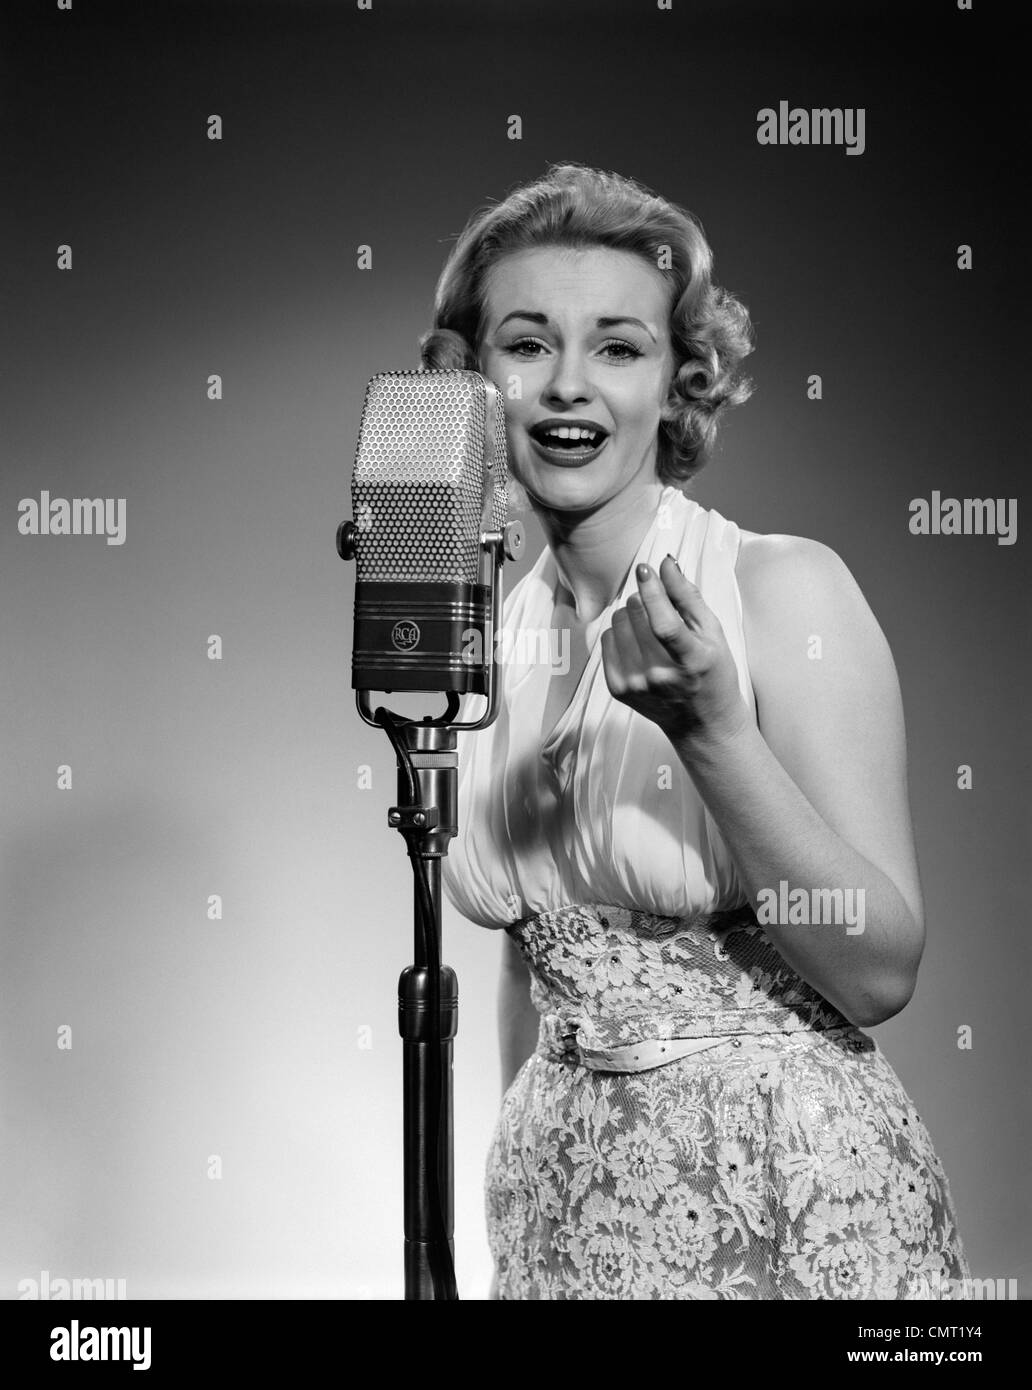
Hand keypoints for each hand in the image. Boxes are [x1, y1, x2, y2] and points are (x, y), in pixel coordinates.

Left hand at [600, 555, 750, 749]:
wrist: (702, 722)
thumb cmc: (713, 672)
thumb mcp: (713, 633)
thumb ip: (688, 596)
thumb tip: (666, 563)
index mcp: (692, 660)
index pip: (664, 622)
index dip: (652, 591)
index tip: (645, 569)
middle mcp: (661, 676)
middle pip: (636, 615)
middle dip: (644, 599)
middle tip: (657, 606)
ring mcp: (636, 685)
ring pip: (617, 623)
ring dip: (631, 615)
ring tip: (649, 628)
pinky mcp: (618, 690)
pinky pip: (606, 640)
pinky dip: (619, 634)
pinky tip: (637, 644)